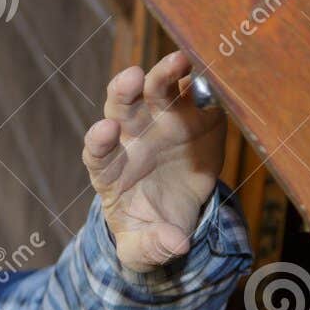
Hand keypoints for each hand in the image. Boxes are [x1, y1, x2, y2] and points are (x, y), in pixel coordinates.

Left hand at [82, 48, 225, 272]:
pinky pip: (196, 93)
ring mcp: (162, 123)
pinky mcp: (195, 116)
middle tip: (131, 78)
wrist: (177, 214)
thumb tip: (175, 246)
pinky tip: (211, 70)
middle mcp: (132, 140)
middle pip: (120, 110)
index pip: (98, 154)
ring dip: (164, 74)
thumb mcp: (144, 248)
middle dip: (124, 93)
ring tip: (178, 60)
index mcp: (111, 171)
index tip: (104, 132)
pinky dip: (202, 81)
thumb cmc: (149, 229)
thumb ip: (152, 247)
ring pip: (155, 92)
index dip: (98, 141)